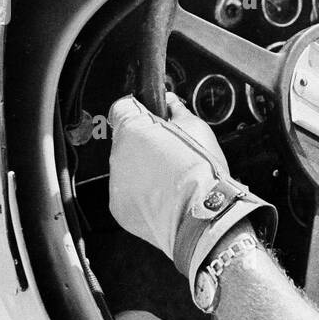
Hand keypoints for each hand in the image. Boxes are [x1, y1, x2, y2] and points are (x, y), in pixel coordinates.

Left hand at [107, 94, 275, 302]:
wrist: (202, 216)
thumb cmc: (202, 172)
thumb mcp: (197, 128)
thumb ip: (176, 110)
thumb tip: (169, 103)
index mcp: (133, 129)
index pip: (122, 108)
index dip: (139, 111)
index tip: (153, 118)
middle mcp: (117, 154)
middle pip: (125, 140)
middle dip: (144, 143)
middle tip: (171, 153)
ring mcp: (116, 183)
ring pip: (126, 168)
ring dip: (142, 169)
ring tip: (170, 178)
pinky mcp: (119, 208)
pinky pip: (127, 193)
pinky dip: (141, 194)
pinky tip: (164, 196)